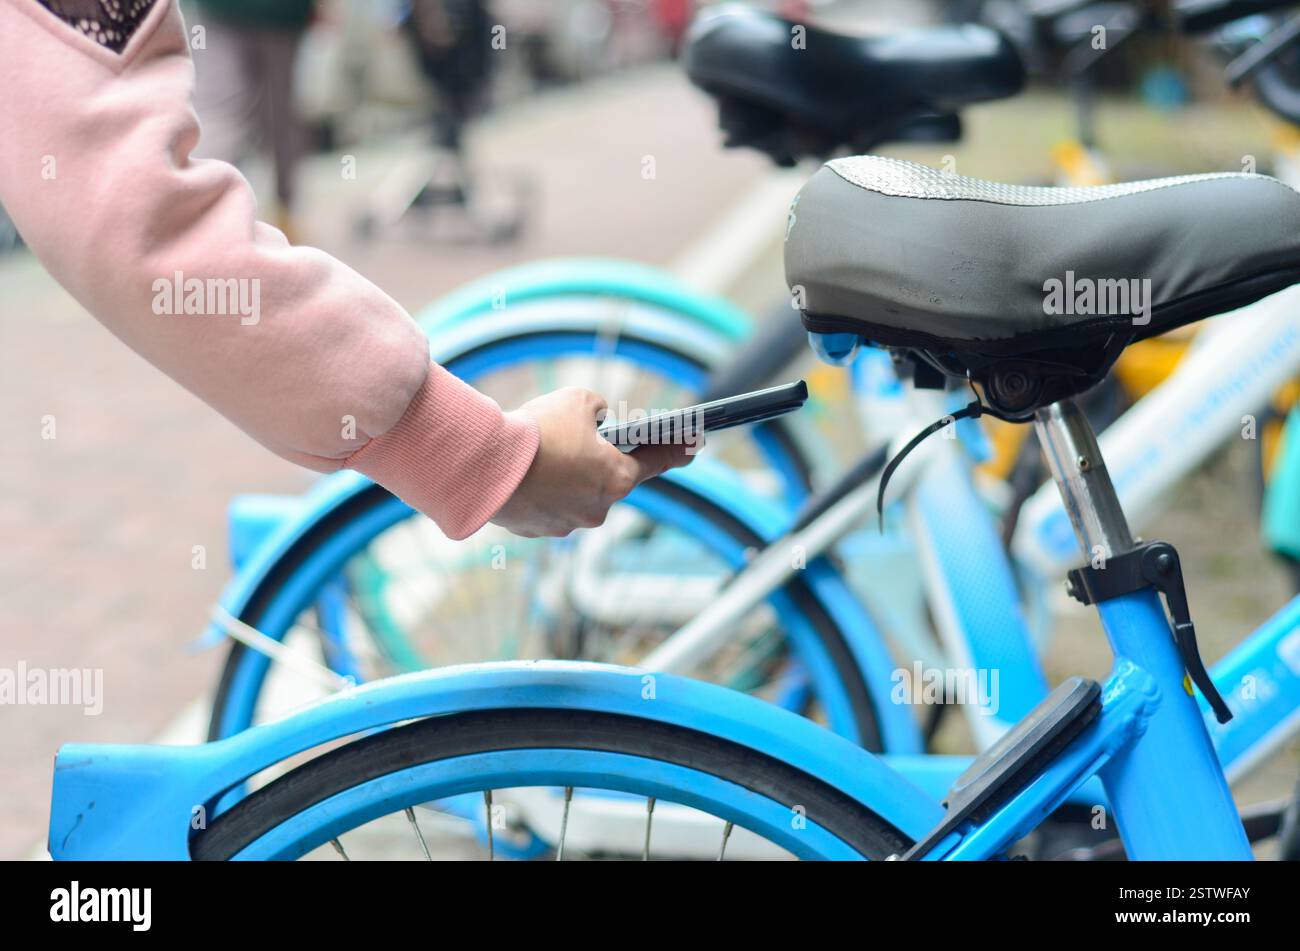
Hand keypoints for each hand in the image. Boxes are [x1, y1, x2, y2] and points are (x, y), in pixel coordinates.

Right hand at [491, 387, 698, 537]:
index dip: (677, 449)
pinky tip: (530, 472)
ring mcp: (568, 524)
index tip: (693, 444)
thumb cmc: (537, 431)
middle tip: (593, 439)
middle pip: (611, 480)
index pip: (658, 461)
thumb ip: (597, 410)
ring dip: (571, 476)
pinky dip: (544, 490)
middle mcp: (598, 509)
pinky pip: (549, 506)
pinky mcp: (539, 530)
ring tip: (551, 452)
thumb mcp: (578, 401)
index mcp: (618, 478)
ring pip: (578, 495)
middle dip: (602, 459)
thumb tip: (596, 419)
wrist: (484, 465)